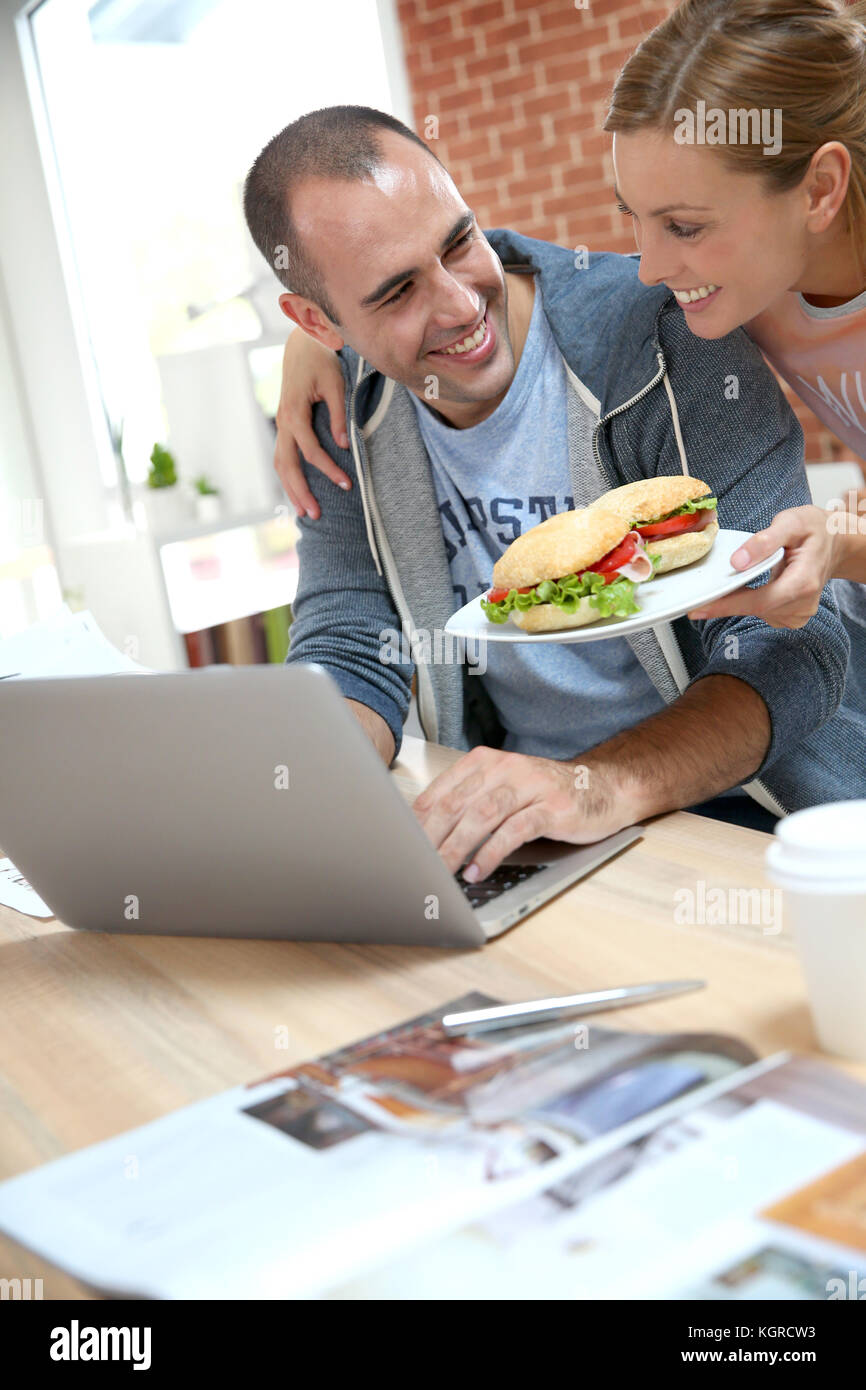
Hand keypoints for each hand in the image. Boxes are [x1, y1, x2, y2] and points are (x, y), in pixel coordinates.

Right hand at [274, 331, 349, 518]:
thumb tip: (343, 445)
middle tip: (317, 515)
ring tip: (306, 511)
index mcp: (294, 412)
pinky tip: (298, 492)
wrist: (303, 344)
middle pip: (288, 465)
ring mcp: (281, 424)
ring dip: (291, 489)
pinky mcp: (285, 426)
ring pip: (280, 464)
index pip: (310, 451)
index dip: (328, 470)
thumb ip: (340, 415)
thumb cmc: (322, 361)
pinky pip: (283, 457)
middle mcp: (283, 421)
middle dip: (301, 491)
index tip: (347, 485)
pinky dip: (289, 477)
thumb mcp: (336, 385)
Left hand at [412, 746, 629, 880]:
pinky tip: (478, 870)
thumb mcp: (503, 789)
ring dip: (456, 846)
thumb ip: (469, 804)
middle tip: (412, 864)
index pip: (439, 793)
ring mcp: (529, 787)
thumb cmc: (546, 793)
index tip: (400, 847)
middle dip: (429, 838)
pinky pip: (514, 830)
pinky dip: (491, 852)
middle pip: (455, 804)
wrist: (603, 787)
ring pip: (481, 816)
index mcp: (485, 763)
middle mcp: (504, 769)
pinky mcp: (552, 808)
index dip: (416, 823)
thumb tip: (427, 836)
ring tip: (441, 871)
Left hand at [688, 506, 836, 628]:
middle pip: (755, 608)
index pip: (760, 600)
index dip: (728, 605)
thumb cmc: (814, 529)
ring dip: (741, 598)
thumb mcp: (791, 522)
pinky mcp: (794, 616)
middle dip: (728, 601)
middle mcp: (803, 603)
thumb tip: (737, 561)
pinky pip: (764, 612)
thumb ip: (765, 541)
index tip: (699, 609)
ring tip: (740, 578)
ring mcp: (800, 613)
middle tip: (701, 595)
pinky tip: (754, 586)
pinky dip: (752, 601)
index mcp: (804, 582)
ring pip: (758, 612)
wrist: (835, 542)